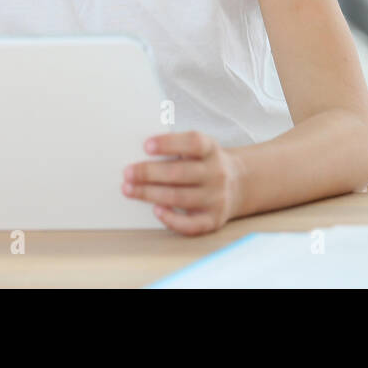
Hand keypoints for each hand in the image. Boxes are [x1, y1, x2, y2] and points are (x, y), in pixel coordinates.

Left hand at [123, 131, 239, 235]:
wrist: (239, 184)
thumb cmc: (205, 163)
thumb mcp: (199, 148)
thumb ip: (178, 148)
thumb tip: (141, 155)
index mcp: (211, 149)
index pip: (193, 143)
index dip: (169, 143)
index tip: (146, 145)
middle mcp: (216, 173)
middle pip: (179, 172)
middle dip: (149, 173)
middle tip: (127, 173)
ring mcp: (216, 197)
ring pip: (179, 197)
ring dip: (150, 194)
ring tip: (129, 189)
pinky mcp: (214, 219)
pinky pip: (190, 224)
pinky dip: (171, 219)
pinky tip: (155, 210)